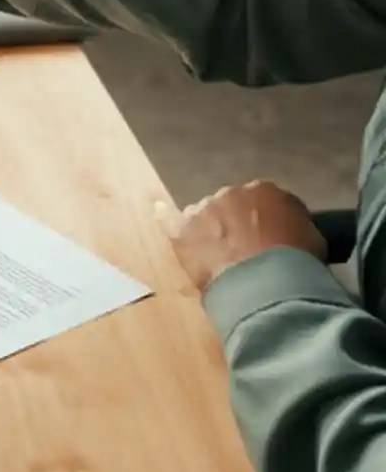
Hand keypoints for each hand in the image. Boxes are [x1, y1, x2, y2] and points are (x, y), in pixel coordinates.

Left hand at [156, 180, 327, 291]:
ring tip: (218, 258)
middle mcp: (231, 193)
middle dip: (236, 225)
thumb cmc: (297, 262)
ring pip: (204, 217)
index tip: (268, 241)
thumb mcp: (313, 238)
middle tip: (244, 252)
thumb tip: (288, 230)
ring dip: (209, 232)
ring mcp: (204, 210)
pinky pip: (168, 218)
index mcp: (265, 190)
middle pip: (231, 207)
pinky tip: (159, 213)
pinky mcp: (182, 230)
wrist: (266, 281)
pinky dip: (164, 216)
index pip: (263, 202)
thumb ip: (295, 225)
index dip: (264, 223)